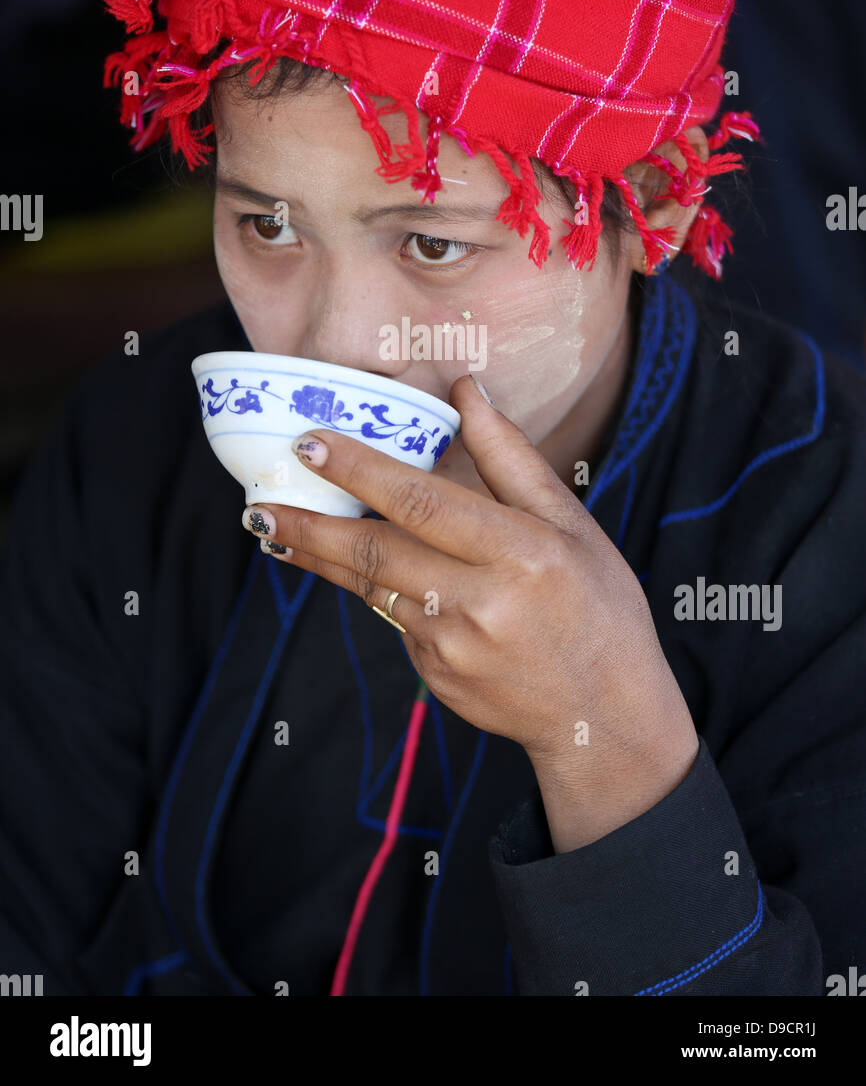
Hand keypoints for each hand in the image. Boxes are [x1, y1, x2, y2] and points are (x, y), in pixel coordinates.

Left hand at [245, 375, 698, 846]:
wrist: (604, 716)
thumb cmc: (597, 605)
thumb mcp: (570, 524)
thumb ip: (510, 458)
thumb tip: (466, 392)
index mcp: (520, 552)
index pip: (421, 501)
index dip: (360, 470)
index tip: (311, 444)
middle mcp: (480, 601)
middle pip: (375, 551)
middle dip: (309, 524)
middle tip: (259, 501)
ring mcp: (450, 646)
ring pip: (369, 587)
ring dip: (318, 556)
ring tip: (274, 528)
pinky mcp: (433, 675)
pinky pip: (392, 618)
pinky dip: (372, 588)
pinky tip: (355, 568)